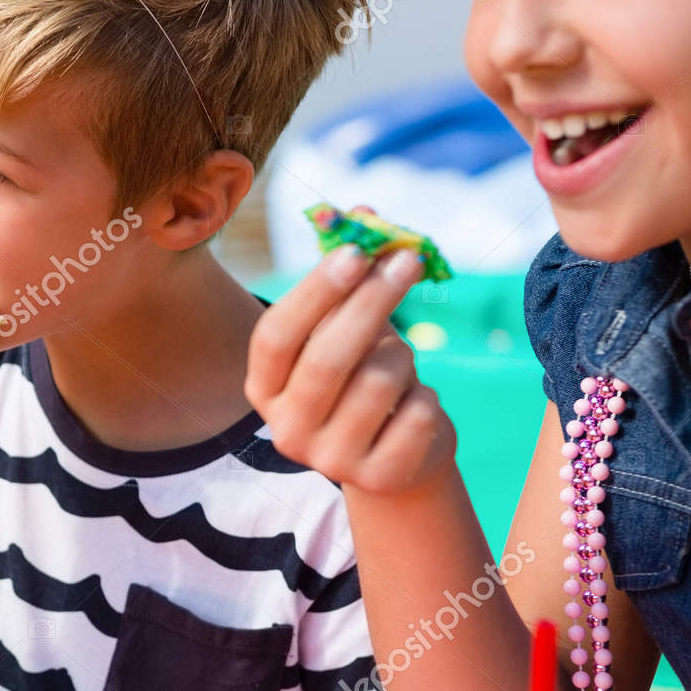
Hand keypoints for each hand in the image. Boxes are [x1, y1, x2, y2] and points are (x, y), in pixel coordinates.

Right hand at [244, 223, 454, 494]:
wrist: (394, 459)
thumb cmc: (364, 377)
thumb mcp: (350, 327)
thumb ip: (351, 274)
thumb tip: (364, 211)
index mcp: (264, 387)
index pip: (277, 336)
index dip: (314, 292)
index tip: (355, 252)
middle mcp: (285, 428)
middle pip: (327, 359)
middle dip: (372, 301)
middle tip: (409, 259)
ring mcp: (328, 460)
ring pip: (379, 382)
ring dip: (404, 357)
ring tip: (401, 365)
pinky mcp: (376, 479)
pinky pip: (416, 414)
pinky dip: (426, 398)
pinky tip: (413, 407)